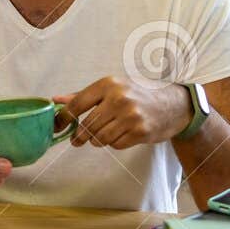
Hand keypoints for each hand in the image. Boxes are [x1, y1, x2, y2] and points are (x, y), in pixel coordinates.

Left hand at [54, 78, 191, 150]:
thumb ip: (83, 95)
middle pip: (87, 125)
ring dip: (97, 140)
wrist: (173, 105)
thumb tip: (56, 100)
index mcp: (109, 84)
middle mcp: (119, 98)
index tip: (57, 126)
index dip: (63, 118)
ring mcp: (131, 116)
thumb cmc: (138, 94)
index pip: (77, 104)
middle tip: (77, 139)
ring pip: (100, 138)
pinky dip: (114, 143)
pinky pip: (115, 145)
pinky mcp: (140, 132)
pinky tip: (121, 134)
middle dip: (79, 135)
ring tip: (102, 135)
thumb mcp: (112, 88)